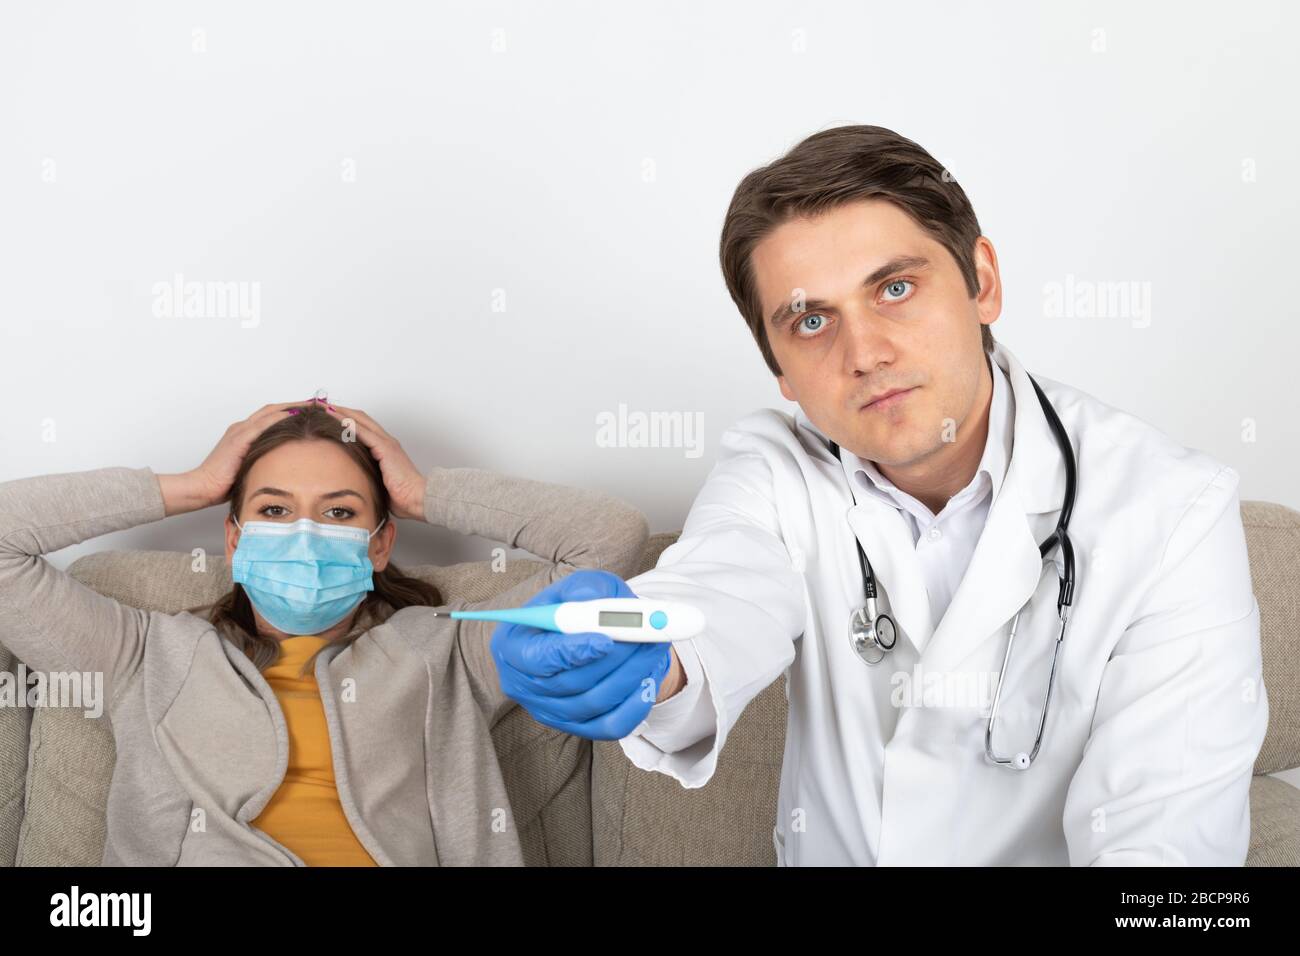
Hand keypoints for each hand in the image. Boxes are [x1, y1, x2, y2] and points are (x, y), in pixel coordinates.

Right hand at [160, 402, 302, 514]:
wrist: (203, 487)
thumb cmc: (225, 483)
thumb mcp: (251, 468)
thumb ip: (265, 460)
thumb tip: (286, 466)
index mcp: (244, 433)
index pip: (272, 416)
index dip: (292, 412)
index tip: (311, 412)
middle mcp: (242, 427)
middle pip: (274, 409)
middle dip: (297, 405)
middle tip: (318, 404)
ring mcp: (240, 431)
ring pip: (271, 412)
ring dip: (293, 407)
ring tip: (312, 407)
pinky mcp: (239, 439)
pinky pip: (262, 424)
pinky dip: (279, 418)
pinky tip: (295, 416)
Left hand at [314, 401, 426, 519]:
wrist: (417, 499)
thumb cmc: (401, 496)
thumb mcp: (377, 482)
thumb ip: (366, 475)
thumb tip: (350, 482)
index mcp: (384, 448)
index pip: (362, 426)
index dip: (345, 418)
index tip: (327, 416)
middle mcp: (386, 440)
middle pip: (359, 417)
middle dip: (339, 410)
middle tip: (320, 406)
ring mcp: (386, 442)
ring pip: (359, 419)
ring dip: (341, 412)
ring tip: (323, 408)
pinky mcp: (385, 448)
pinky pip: (363, 431)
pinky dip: (347, 423)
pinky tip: (334, 419)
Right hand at [490, 569, 672, 739]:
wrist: (595, 634)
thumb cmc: (582, 606)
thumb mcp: (581, 586)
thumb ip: (584, 589)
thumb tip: (590, 602)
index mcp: (512, 645)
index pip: (536, 659)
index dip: (571, 652)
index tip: (606, 640)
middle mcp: (523, 684)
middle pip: (569, 684)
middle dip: (614, 660)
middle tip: (648, 636)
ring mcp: (549, 711)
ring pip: (595, 703)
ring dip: (632, 674)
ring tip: (655, 645)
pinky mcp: (578, 728)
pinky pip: (611, 726)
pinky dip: (636, 703)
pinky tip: (649, 676)